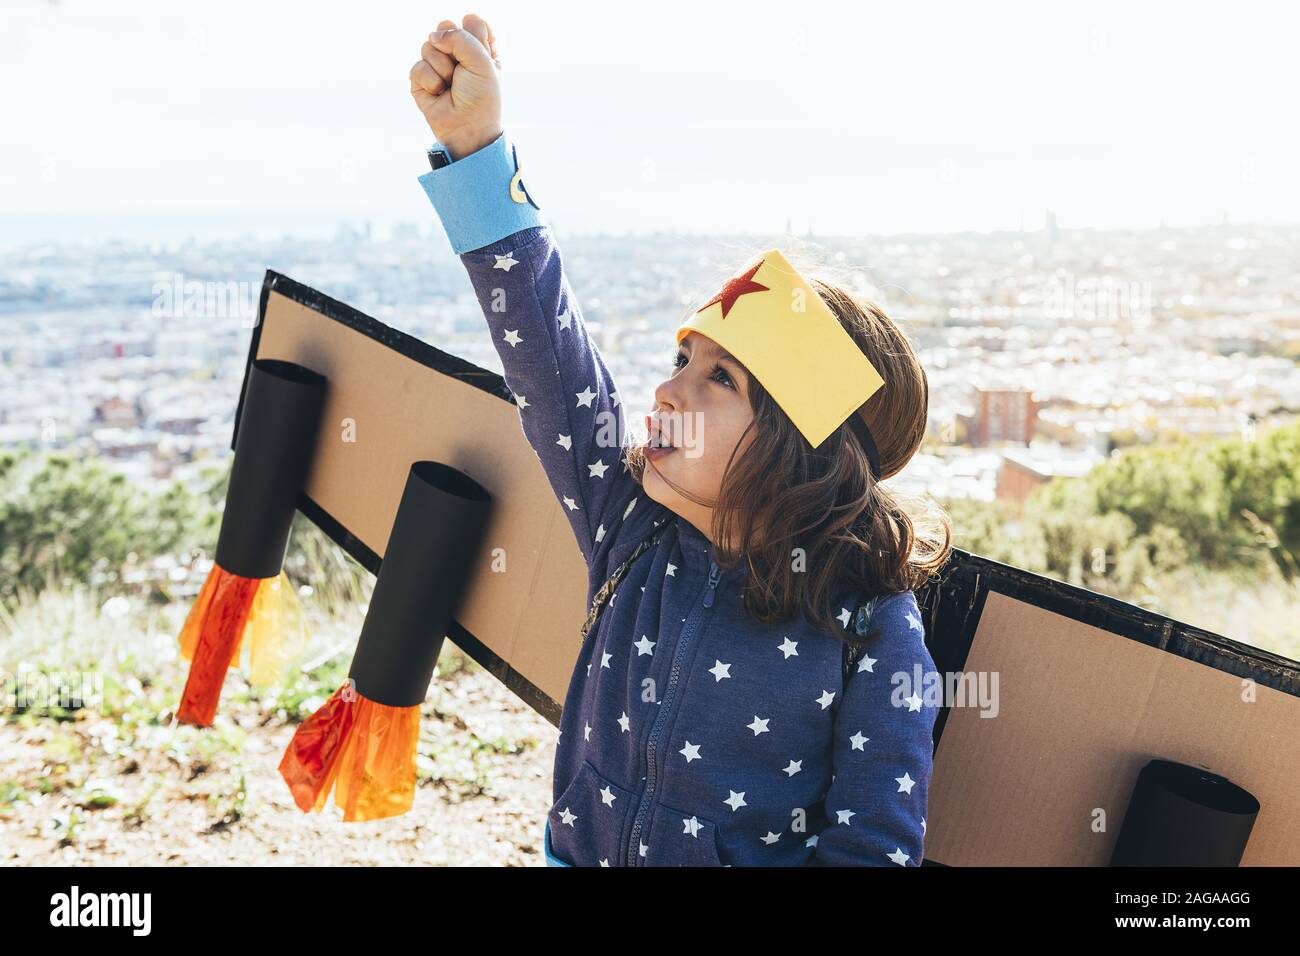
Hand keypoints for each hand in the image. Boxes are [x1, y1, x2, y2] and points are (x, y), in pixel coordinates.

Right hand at [409, 13, 502, 160]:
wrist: (467, 129)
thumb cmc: (480, 98)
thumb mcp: (481, 61)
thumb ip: (460, 37)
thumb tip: (434, 37)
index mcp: (479, 48)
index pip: (471, 21)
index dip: (473, 33)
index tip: (481, 54)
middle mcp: (458, 54)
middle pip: (445, 26)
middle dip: (453, 47)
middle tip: (462, 69)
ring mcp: (438, 65)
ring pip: (428, 45)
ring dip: (442, 67)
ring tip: (451, 85)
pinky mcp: (421, 79)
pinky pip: (418, 66)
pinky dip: (430, 81)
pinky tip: (439, 93)